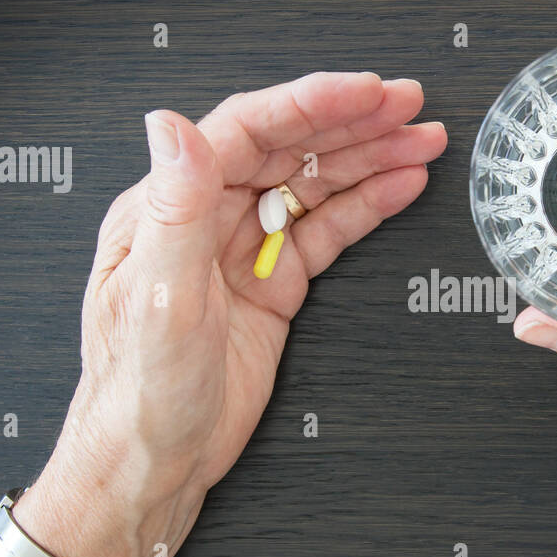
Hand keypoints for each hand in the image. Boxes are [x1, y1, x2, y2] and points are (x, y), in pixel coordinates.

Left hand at [19, 73, 447, 556]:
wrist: (154, 463)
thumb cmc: (136, 393)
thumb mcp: (155, 299)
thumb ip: (173, 209)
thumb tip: (170, 124)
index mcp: (167, 207)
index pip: (246, 131)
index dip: (310, 104)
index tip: (364, 92)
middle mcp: (205, 218)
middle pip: (288, 149)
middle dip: (352, 122)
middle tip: (408, 105)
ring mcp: (242, 251)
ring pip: (312, 185)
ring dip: (368, 158)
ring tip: (421, 139)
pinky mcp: (272, 286)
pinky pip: (324, 232)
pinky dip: (365, 206)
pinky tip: (399, 185)